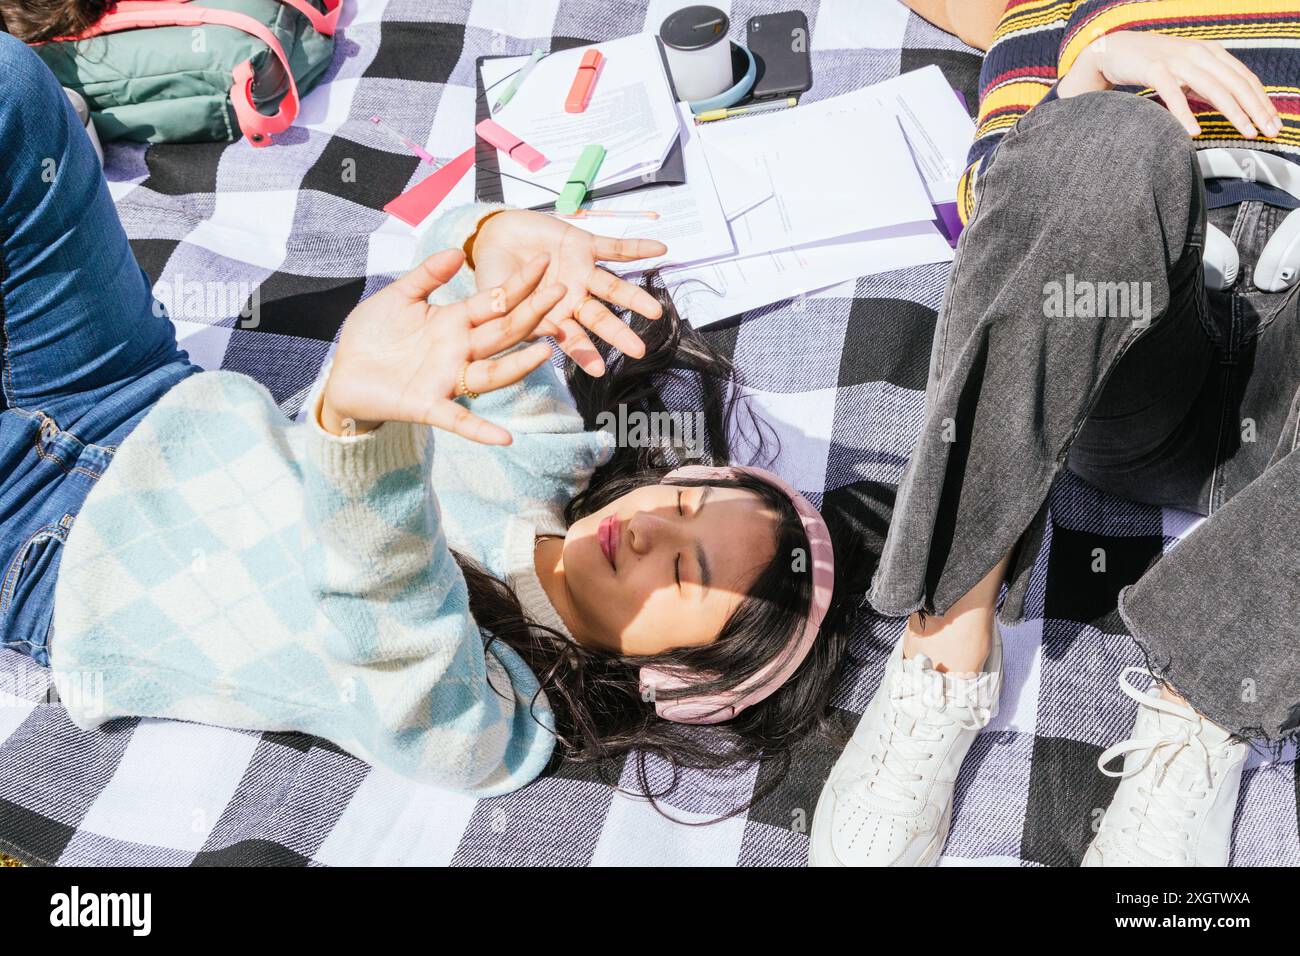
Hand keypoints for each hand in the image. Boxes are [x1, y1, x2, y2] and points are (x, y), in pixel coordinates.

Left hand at [320, 250, 564, 444]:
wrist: (343, 372)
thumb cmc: (372, 334)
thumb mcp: (398, 296)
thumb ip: (427, 275)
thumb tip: (458, 251)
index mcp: (453, 321)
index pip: (494, 301)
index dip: (519, 283)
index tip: (544, 263)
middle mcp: (459, 350)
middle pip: (503, 333)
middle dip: (532, 313)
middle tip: (561, 291)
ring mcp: (447, 379)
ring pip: (492, 374)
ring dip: (518, 367)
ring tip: (544, 352)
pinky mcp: (428, 406)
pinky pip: (459, 420)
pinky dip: (480, 430)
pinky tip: (504, 439)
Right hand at [471, 209, 666, 375]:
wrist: (493, 236)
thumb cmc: (495, 273)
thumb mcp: (501, 300)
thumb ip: (524, 315)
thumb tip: (552, 333)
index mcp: (553, 315)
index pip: (573, 339)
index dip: (585, 355)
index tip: (600, 371)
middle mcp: (573, 296)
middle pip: (600, 318)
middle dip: (618, 334)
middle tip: (639, 350)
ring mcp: (582, 271)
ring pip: (613, 286)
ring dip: (634, 297)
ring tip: (655, 310)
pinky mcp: (584, 244)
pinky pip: (615, 247)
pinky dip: (636, 248)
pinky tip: (659, 250)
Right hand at [1058, 31, 1281, 138]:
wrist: (1115, 49)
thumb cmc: (1152, 64)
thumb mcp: (1187, 71)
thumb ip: (1207, 83)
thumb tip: (1231, 104)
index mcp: (1211, 53)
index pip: (1245, 78)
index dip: (1262, 101)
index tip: (1273, 122)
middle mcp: (1199, 53)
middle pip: (1236, 84)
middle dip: (1256, 108)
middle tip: (1270, 131)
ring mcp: (1177, 61)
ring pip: (1213, 88)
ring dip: (1234, 112)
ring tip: (1247, 132)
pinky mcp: (1154, 69)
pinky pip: (1173, 94)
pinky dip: (1185, 114)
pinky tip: (1194, 131)